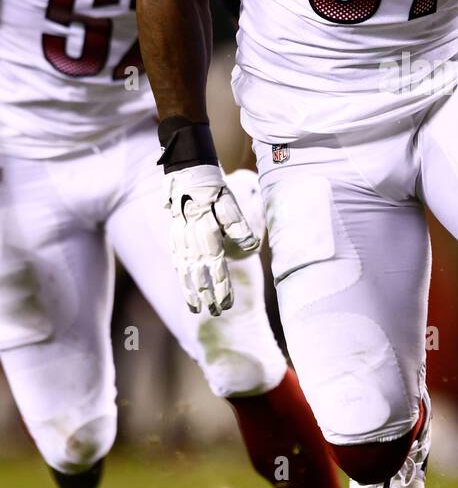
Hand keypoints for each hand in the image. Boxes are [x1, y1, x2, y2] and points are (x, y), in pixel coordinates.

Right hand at [165, 164, 260, 314]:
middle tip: (217, 313)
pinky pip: (176, 262)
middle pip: (201, 278)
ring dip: (191, 292)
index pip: (217, 272)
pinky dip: (180, 276)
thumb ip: (239, 228)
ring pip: (185, 274)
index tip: (227, 306)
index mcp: (207, 238)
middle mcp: (191, 244)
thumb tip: (252, 247)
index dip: (222, 291)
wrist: (187, 174)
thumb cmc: (213, 191)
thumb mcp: (229, 205)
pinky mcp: (174, 237)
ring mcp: (179, 242)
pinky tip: (184, 285)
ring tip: (196, 308)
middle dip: (209, 297)